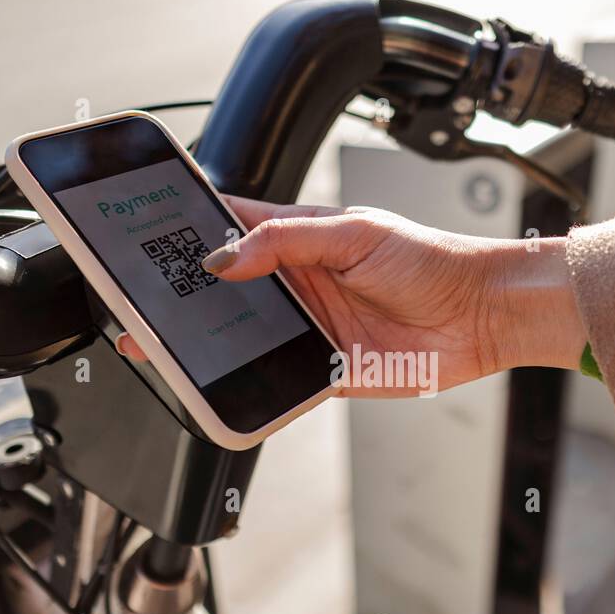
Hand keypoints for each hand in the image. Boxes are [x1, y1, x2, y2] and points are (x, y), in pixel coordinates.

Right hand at [116, 196, 586, 396]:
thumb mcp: (354, 233)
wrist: (478, 315)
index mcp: (295, 239)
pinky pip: (273, 380)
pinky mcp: (322, 369)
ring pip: (238, 337)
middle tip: (135, 304)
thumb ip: (287, 241)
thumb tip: (226, 257)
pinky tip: (214, 384)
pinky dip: (245, 384)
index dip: (186, 233)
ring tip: (158, 345)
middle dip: (178, 296)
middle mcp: (294, 283)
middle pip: (220, 290)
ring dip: (203, 343)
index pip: (227, 229)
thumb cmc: (429, 260)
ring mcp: (305, 328)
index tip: (142, 235)